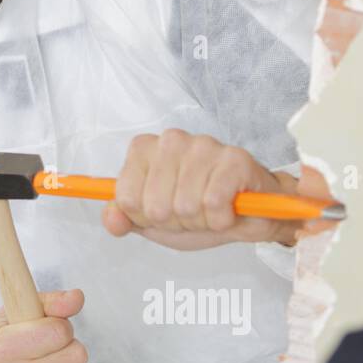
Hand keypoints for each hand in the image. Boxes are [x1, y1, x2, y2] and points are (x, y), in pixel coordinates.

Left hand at [101, 129, 300, 249]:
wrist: (250, 216)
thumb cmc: (198, 211)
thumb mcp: (152, 221)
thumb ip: (124, 218)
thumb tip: (112, 218)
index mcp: (143, 149)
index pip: (127, 200)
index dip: (147, 218)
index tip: (164, 212)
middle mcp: (170, 140)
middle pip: (156, 207)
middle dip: (176, 222)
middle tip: (193, 212)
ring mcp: (203, 145)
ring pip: (186, 206)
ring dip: (201, 221)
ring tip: (212, 209)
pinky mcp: (234, 159)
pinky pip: (214, 204)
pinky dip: (221, 219)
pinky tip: (229, 208)